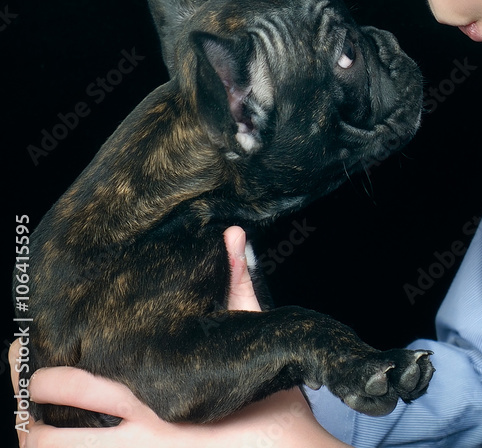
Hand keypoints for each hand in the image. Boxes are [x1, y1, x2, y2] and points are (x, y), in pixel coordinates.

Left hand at [10, 227, 349, 446]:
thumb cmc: (275, 404)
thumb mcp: (253, 343)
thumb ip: (237, 291)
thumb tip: (233, 235)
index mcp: (158, 397)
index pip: (76, 389)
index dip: (37, 377)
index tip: (24, 353)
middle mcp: (141, 441)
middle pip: (51, 439)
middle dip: (25, 417)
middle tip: (22, 394)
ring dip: (40, 446)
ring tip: (32, 430)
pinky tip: (67, 445)